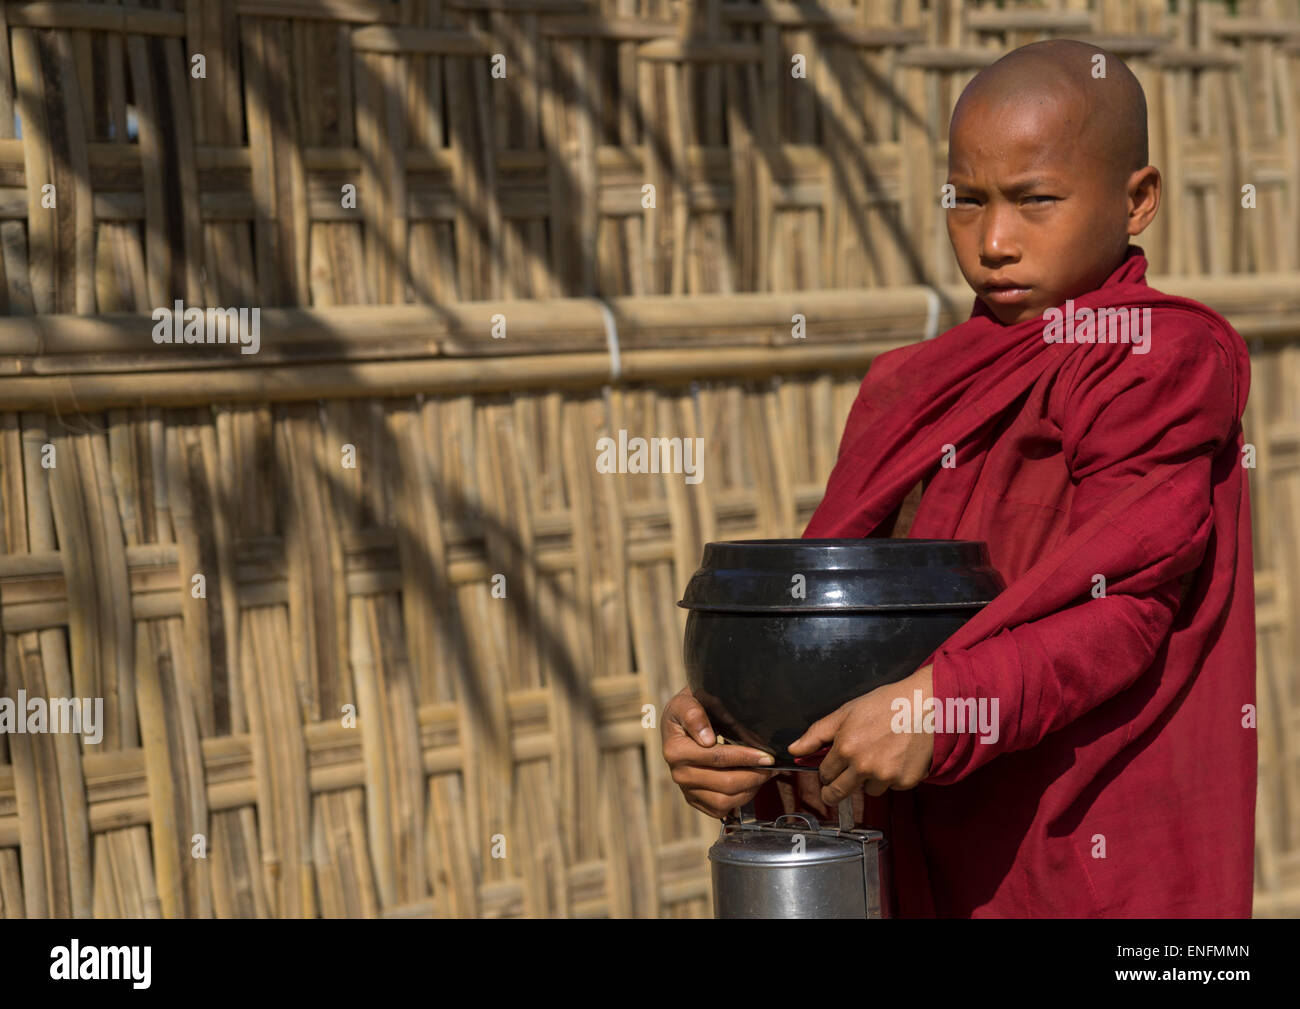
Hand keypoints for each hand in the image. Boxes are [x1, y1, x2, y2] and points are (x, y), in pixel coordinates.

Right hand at [661, 686, 777, 818]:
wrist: (678, 724)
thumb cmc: (687, 710)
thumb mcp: (686, 701)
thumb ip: (695, 714)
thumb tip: (707, 739)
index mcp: (676, 750)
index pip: (717, 758)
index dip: (745, 757)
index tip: (766, 755)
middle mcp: (679, 774)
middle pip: (725, 783)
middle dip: (754, 775)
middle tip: (771, 765)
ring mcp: (686, 790)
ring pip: (725, 801)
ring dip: (750, 789)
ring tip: (763, 774)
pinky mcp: (694, 800)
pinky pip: (721, 809)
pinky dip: (739, 799)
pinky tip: (749, 783)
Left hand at [786, 664, 935, 806]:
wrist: (926, 704)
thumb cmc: (886, 704)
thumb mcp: (846, 712)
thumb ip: (817, 734)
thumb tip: (794, 750)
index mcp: (845, 748)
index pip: (825, 774)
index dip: (827, 771)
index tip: (831, 769)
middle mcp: (864, 766)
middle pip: (839, 793)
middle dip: (834, 792)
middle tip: (836, 788)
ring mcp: (886, 776)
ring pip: (868, 791)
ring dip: (868, 781)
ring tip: (879, 757)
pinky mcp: (905, 782)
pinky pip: (891, 787)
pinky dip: (892, 778)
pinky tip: (897, 758)